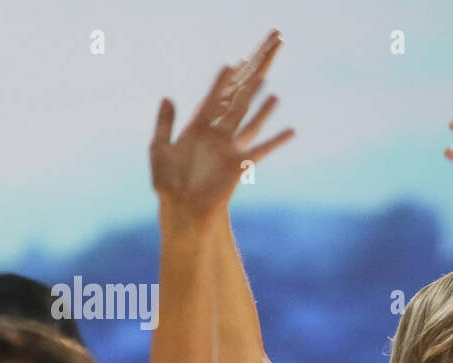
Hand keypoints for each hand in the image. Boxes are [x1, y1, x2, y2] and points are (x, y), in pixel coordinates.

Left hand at [150, 29, 294, 220]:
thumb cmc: (169, 182)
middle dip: (247, 89)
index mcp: (197, 129)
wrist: (183, 208)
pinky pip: (263, 149)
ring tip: (274, 94)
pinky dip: (277, 140)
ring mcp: (231, 149)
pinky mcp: (241, 163)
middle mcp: (217, 136)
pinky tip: (292, 131)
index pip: (212, 99)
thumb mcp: (160, 148)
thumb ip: (165, 123)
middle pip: (235, 106)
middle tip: (260, 71)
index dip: (221, 82)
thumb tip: (168, 97)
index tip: (231, 65)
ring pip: (250, 122)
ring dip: (262, 109)